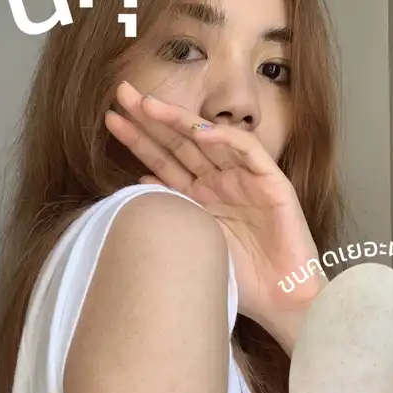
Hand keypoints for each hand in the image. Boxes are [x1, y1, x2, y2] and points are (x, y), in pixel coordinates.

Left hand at [106, 81, 326, 348]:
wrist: (282, 300)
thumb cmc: (239, 280)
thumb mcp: (193, 243)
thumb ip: (170, 214)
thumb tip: (135, 188)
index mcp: (198, 196)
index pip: (163, 161)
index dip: (139, 139)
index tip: (111, 120)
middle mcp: (218, 182)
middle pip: (179, 143)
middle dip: (151, 117)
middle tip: (122, 92)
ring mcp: (244, 178)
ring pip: (208, 139)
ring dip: (179, 120)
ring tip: (148, 105)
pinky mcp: (272, 181)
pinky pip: (247, 151)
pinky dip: (225, 139)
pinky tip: (200, 131)